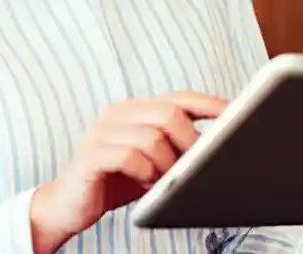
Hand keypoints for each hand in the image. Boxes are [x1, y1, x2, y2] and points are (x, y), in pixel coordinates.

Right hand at [29, 92, 226, 253]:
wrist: (68, 204)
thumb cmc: (114, 182)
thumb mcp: (150, 160)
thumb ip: (173, 146)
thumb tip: (218, 143)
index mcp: (133, 110)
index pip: (177, 97)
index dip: (208, 104)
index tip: (234, 114)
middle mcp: (116, 114)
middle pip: (169, 114)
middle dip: (189, 143)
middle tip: (194, 167)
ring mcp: (101, 132)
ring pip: (152, 138)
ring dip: (165, 166)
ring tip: (161, 182)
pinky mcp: (91, 155)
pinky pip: (130, 157)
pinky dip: (145, 174)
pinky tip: (143, 185)